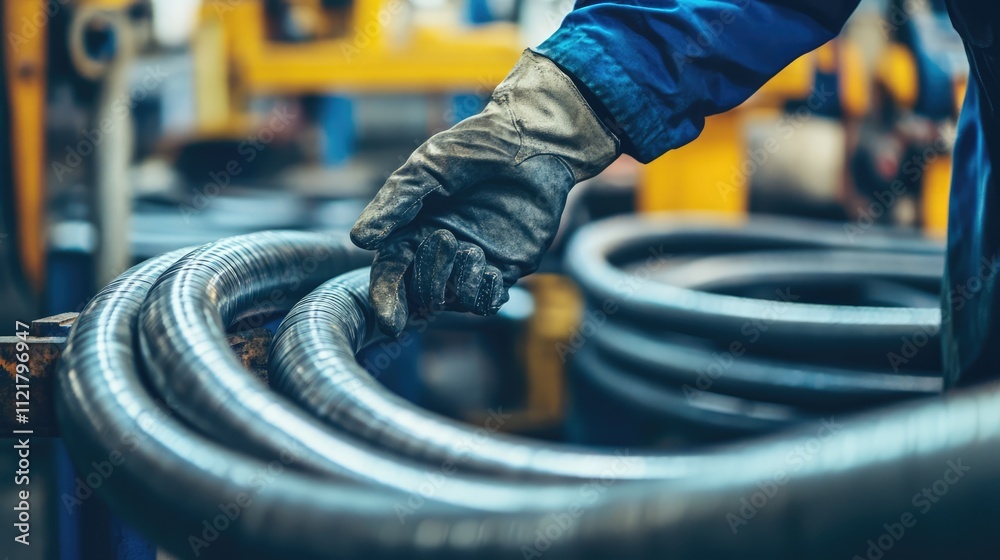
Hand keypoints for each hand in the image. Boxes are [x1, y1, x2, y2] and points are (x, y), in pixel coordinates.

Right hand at [351, 50, 618, 336]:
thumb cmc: (477, 145)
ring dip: (457, 283)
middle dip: (428, 278)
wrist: (533, 140)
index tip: (390, 321)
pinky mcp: (506, 265)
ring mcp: (473, 260)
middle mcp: (440, 250)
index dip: (386, 299)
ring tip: (471, 248)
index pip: (390, 272)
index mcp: (413, 227)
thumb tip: (360, 241)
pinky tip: (490, 269)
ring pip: (452, 301)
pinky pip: (487, 301)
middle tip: (445, 238)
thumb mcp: (428, 167)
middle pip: (418, 293)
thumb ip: (396, 204)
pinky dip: (483, 294)